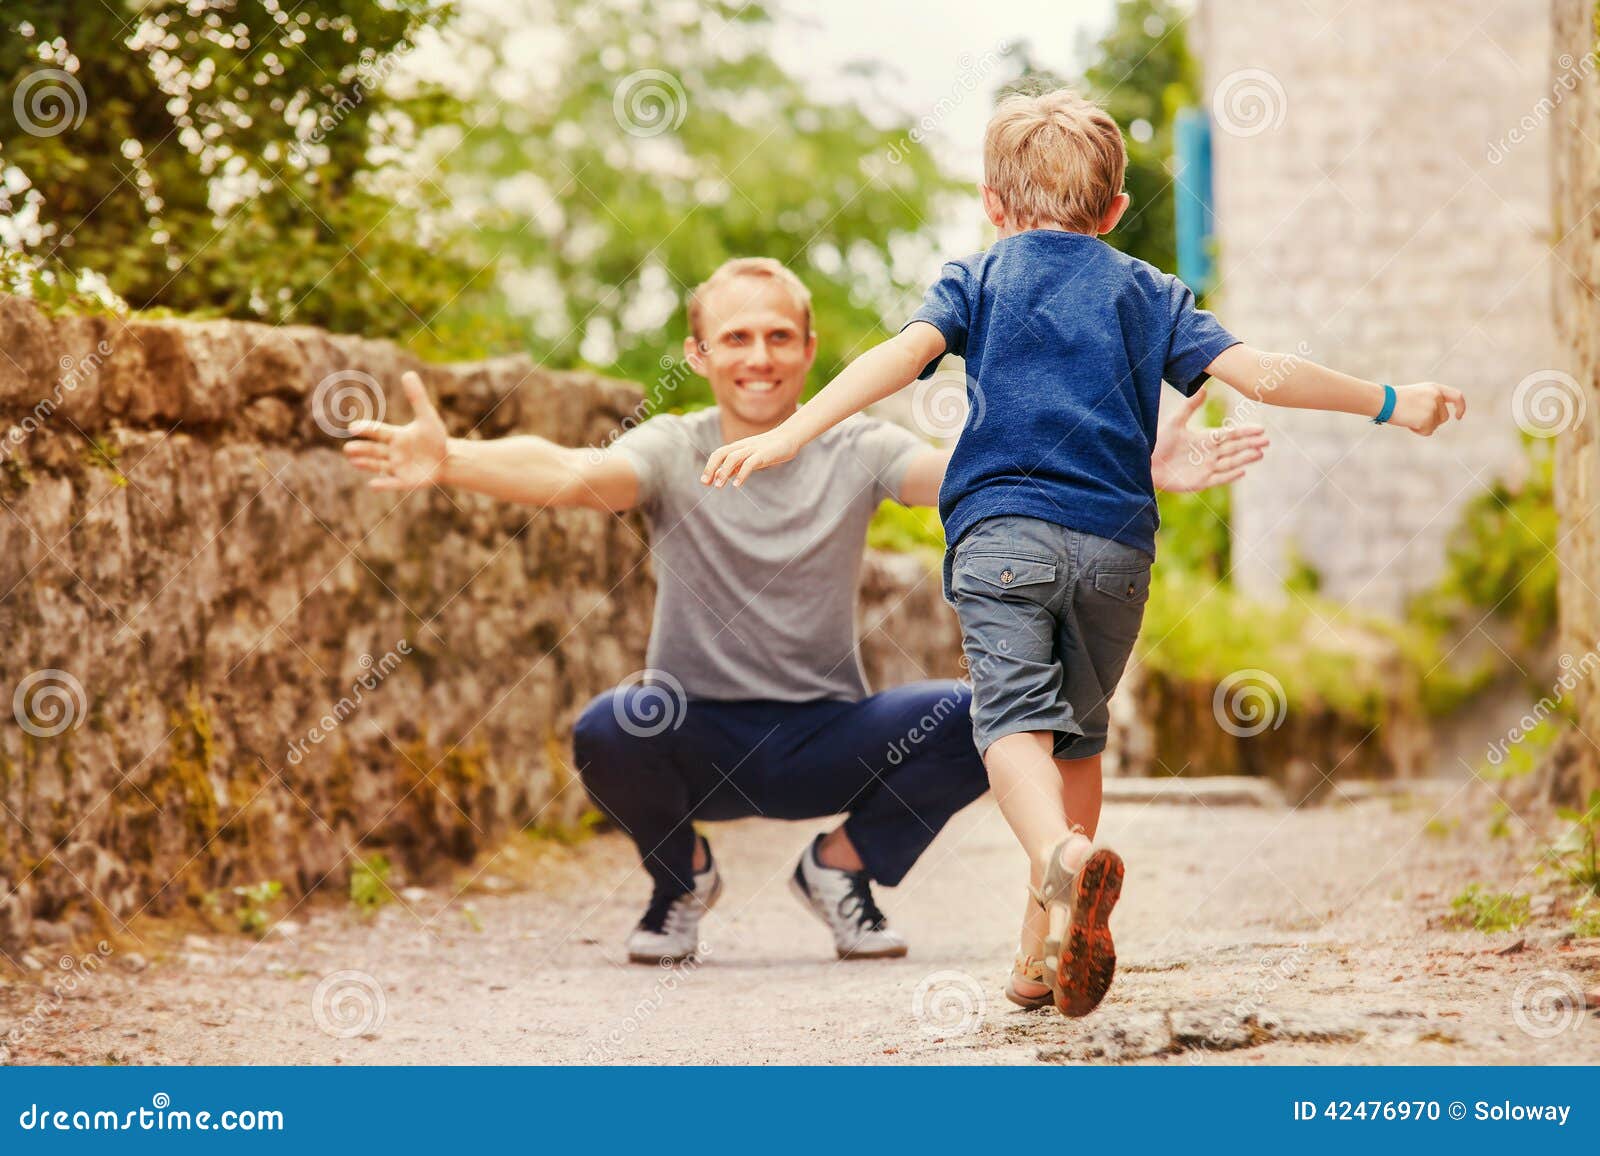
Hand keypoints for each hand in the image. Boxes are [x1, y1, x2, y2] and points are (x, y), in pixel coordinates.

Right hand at [342, 370, 448, 490]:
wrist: (446, 459)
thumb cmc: (434, 437)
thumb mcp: (428, 417)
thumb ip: (417, 397)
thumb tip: (408, 373)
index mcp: (395, 436)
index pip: (378, 431)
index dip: (367, 429)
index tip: (353, 427)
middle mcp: (392, 452)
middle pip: (374, 450)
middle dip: (362, 450)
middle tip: (348, 449)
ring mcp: (397, 467)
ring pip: (378, 465)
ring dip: (366, 464)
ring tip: (353, 461)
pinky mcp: (405, 481)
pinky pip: (392, 483)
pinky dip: (383, 484)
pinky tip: (372, 485)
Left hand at [701, 428, 802, 487]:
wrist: (789, 437)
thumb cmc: (769, 450)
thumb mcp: (750, 458)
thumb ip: (735, 466)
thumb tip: (719, 475)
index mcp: (738, 447)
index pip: (718, 454)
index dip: (710, 466)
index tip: (705, 482)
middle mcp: (742, 447)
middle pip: (721, 453)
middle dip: (711, 468)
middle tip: (706, 483)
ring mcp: (752, 449)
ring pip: (733, 458)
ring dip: (724, 472)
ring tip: (718, 486)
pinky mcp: (763, 454)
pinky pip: (749, 463)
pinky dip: (741, 474)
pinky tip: (737, 484)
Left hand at [1150, 388, 1270, 491]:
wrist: (1145, 462)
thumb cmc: (1158, 442)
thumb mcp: (1175, 422)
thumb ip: (1190, 407)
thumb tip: (1204, 389)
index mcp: (1205, 438)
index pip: (1230, 434)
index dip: (1245, 432)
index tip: (1260, 428)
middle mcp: (1209, 453)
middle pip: (1234, 448)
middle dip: (1250, 444)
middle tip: (1267, 440)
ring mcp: (1206, 468)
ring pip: (1230, 462)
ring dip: (1245, 458)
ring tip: (1260, 454)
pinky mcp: (1200, 481)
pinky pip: (1219, 478)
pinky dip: (1230, 475)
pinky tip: (1242, 470)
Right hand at [1387, 382, 1465, 435]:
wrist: (1383, 400)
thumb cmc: (1395, 399)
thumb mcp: (1417, 395)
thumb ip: (1430, 401)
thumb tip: (1437, 418)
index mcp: (1435, 388)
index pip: (1457, 396)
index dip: (1460, 407)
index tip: (1458, 417)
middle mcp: (1437, 396)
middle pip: (1444, 417)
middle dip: (1432, 421)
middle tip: (1414, 417)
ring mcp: (1433, 407)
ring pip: (1435, 425)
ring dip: (1423, 426)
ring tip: (1409, 417)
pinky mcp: (1427, 418)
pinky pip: (1427, 431)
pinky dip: (1417, 431)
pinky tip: (1407, 422)